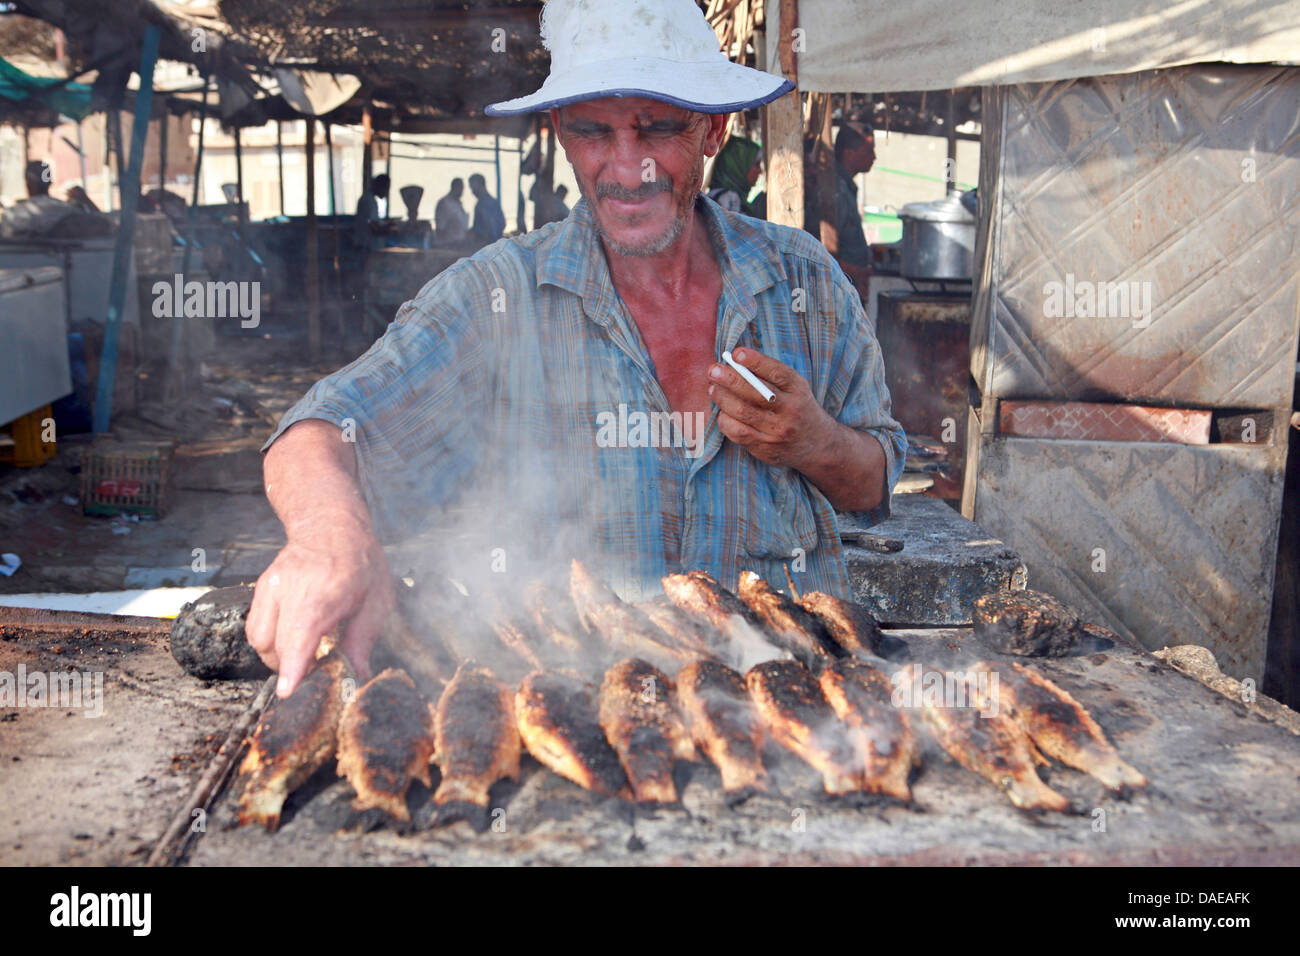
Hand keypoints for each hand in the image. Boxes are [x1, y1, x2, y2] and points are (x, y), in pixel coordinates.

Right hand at [245, 513, 393, 697]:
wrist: (332, 525)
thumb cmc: (360, 561)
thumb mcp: (376, 598)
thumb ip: (363, 638)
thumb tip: (360, 674)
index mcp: (323, 591)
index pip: (300, 634)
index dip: (292, 666)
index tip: (287, 691)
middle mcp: (290, 588)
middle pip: (274, 643)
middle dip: (288, 667)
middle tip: (312, 671)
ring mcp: (271, 587)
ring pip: (257, 638)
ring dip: (275, 656)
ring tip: (302, 655)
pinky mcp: (261, 588)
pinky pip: (254, 626)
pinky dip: (268, 640)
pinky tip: (291, 639)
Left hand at [707, 347, 835, 470]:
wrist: (817, 445)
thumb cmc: (798, 408)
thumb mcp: (795, 388)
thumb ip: (769, 376)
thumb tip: (734, 362)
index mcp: (798, 389)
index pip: (777, 373)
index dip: (756, 362)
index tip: (737, 353)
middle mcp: (790, 410)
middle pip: (756, 393)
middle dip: (730, 380)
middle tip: (713, 370)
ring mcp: (778, 431)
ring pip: (743, 413)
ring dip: (722, 398)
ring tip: (712, 389)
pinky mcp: (766, 448)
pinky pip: (738, 433)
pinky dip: (725, 420)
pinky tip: (722, 412)